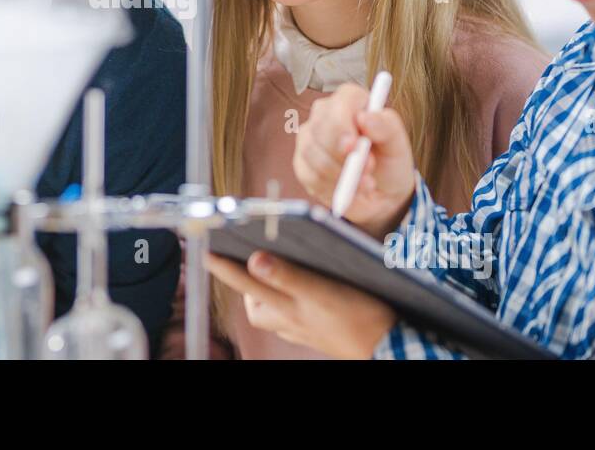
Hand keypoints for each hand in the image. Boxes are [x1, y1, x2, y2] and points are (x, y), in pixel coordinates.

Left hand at [207, 251, 396, 358]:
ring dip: (264, 288)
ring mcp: (298, 328)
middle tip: (233, 254)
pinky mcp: (312, 331)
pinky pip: (287, 314)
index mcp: (285, 307)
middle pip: (253, 296)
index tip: (205, 248)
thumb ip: (287, 276)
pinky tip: (296, 287)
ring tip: (266, 265)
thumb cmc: (360, 318)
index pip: (243, 281)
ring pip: (269, 307)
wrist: (389, 347)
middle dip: (240, 276)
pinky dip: (285, 299)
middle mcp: (287, 319)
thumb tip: (253, 260)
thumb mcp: (322, 292)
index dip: (222, 264)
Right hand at [293, 82, 417, 236]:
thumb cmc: (388, 161)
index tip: (354, 144)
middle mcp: (325, 115)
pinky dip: (331, 187)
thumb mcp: (398, 144)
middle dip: (343, 154)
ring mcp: (309, 139)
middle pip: (321, 127)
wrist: (380, 192)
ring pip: (313, 153)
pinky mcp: (302, 164)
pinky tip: (349, 190)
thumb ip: (387, 126)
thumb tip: (365, 117)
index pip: (341, 101)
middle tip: (367, 170)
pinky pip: (310, 175)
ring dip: (341, 174)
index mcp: (351, 101)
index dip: (343, 123)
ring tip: (365, 183)